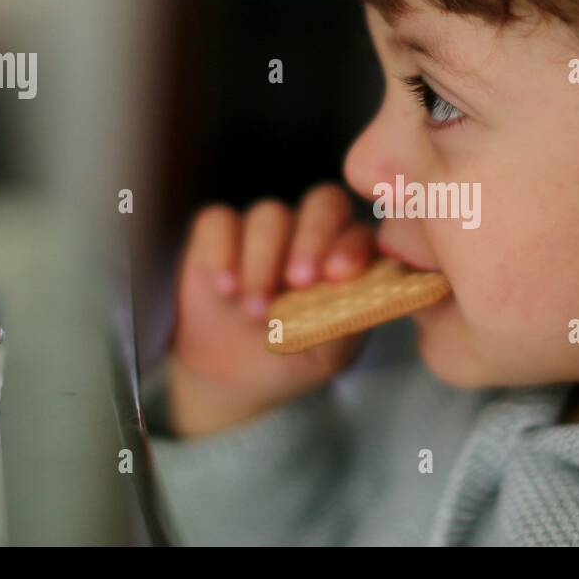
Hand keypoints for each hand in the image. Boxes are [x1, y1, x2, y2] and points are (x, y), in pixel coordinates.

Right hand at [167, 183, 375, 435]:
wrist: (233, 375)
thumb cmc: (292, 357)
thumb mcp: (326, 352)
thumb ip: (346, 316)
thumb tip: (357, 289)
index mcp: (347, 255)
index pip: (360, 231)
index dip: (351, 246)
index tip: (336, 276)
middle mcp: (310, 231)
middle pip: (324, 202)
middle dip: (313, 239)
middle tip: (298, 282)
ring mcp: (265, 228)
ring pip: (270, 214)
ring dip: (263, 261)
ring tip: (256, 310)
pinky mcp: (218, 233)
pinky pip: (218, 221)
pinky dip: (222, 251)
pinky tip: (226, 287)